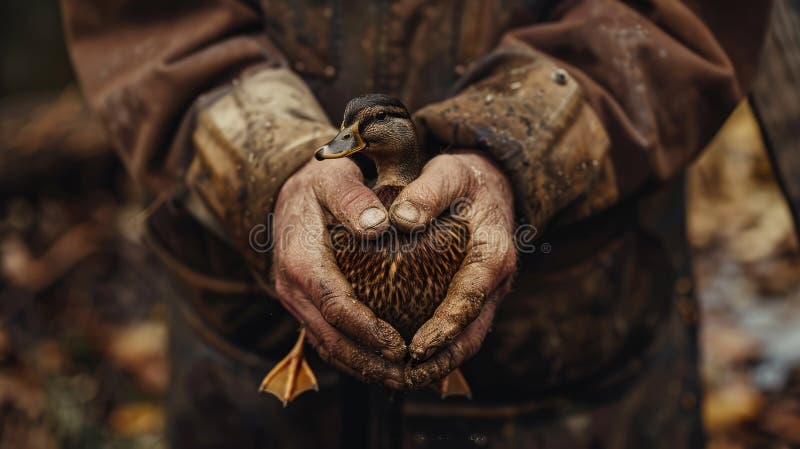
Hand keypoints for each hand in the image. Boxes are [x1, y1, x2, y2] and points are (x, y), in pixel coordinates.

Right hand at [272, 158, 406, 387]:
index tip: (399, 345)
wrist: (292, 191)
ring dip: (362, 368)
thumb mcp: (335, 177)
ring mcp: (295, 301)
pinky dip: (353, 358)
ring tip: (400, 379)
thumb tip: (378, 227)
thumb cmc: (321, 182)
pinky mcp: (303, 306)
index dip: (367, 330)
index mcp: (300, 260)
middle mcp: (291, 287)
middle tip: (407, 376)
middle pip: (330, 337)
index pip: (335, 305)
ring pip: (327, 346)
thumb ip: (354, 200)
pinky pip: (326, 340)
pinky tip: (381, 367)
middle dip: (368, 362)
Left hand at [388, 151, 516, 387]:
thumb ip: (428, 192)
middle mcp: (495, 279)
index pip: (469, 299)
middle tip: (402, 378)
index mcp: (492, 253)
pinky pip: (461, 330)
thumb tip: (401, 218)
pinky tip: (406, 361)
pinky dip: (439, 350)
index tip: (415, 348)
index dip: (444, 327)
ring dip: (439, 363)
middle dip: (441, 361)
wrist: (489, 181)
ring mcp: (487, 291)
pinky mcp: (475, 295)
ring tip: (401, 380)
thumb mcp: (448, 172)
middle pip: (473, 332)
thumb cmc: (464, 178)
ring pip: (469, 338)